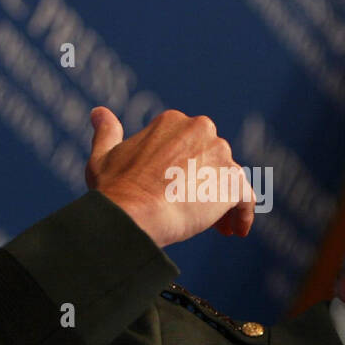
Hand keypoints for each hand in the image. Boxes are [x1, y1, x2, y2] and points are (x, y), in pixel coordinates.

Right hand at [85, 107, 256, 247]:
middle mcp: (201, 129)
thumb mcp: (103, 156)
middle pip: (213, 160)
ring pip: (229, 179)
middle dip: (206, 184)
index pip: (191, 146)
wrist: (133, 215)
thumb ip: (106, 133)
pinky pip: (246, 198)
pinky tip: (234, 231)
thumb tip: (99, 113)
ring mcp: (220, 154)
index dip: (186, 170)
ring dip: (223, 201)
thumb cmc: (115, 190)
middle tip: (194, 211)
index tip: (179, 190)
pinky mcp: (233, 182)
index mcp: (172, 121)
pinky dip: (242, 214)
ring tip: (215, 227)